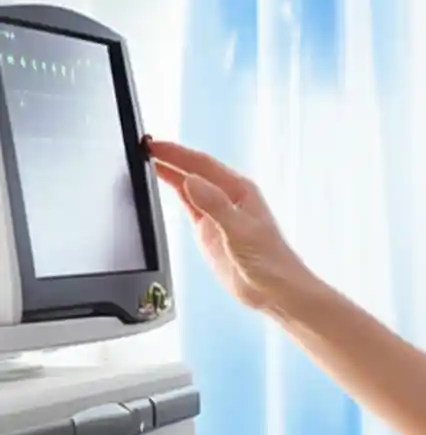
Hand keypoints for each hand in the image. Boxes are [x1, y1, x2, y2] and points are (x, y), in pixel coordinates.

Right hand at [147, 138, 313, 312]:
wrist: (275, 290)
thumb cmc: (270, 260)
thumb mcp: (240, 231)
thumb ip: (216, 206)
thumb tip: (191, 181)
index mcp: (240, 190)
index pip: (202, 164)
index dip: (176, 153)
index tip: (153, 145)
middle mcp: (228, 197)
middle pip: (193, 170)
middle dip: (170, 157)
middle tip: (142, 146)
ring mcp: (218, 213)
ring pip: (189, 185)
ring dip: (169, 172)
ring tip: (146, 159)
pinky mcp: (209, 231)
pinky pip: (188, 205)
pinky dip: (174, 193)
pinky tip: (162, 186)